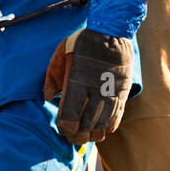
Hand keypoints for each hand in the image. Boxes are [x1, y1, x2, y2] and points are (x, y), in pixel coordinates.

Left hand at [44, 29, 132, 145]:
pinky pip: (116, 117)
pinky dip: (108, 127)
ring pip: (102, 125)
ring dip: (93, 135)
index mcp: (76, 83)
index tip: (62, 127)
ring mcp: (110, 94)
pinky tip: (101, 130)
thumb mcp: (60, 53)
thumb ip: (52, 77)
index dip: (65, 128)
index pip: (69, 117)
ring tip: (86, 136)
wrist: (112, 33)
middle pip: (85, 126)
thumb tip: (47, 97)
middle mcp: (95, 92)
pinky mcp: (122, 94)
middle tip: (72, 137)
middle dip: (77, 136)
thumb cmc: (82, 42)